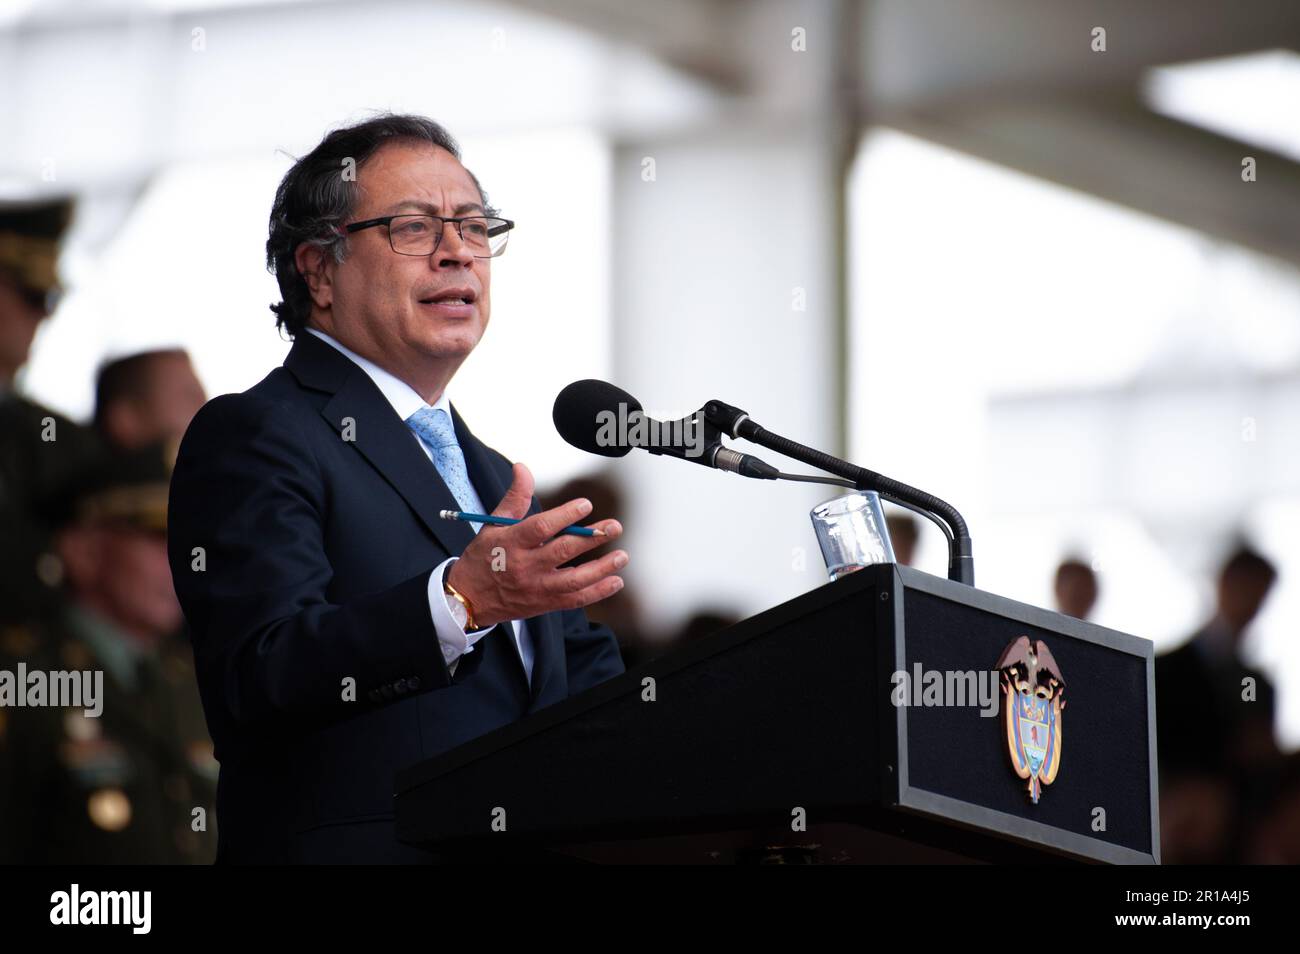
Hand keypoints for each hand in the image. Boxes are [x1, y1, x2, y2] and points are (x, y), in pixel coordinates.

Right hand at [444, 462, 626, 628]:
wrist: (469, 598)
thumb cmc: (484, 557)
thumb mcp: (492, 525)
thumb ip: (515, 497)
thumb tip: (522, 467)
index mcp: (511, 543)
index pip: (541, 527)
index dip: (565, 515)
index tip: (586, 504)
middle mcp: (525, 566)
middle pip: (562, 552)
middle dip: (591, 538)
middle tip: (614, 526)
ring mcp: (536, 588)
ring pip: (573, 580)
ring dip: (601, 568)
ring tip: (622, 556)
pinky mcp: (544, 604)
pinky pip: (574, 600)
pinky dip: (597, 592)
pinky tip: (615, 581)